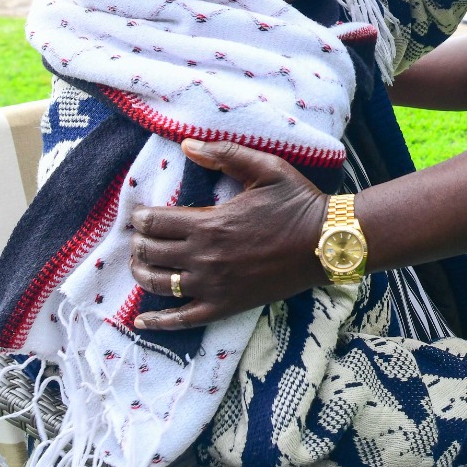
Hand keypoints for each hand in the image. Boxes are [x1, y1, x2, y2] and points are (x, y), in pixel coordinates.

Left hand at [129, 139, 326, 330]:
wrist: (327, 243)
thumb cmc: (298, 203)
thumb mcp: (266, 168)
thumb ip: (225, 154)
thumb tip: (186, 144)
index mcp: (209, 223)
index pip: (154, 222)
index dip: (141, 217)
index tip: (142, 214)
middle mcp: (205, 257)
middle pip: (150, 253)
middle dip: (139, 242)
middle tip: (142, 237)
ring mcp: (214, 286)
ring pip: (159, 284)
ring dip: (141, 273)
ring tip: (141, 264)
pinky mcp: (226, 306)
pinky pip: (183, 319)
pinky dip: (158, 322)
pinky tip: (140, 320)